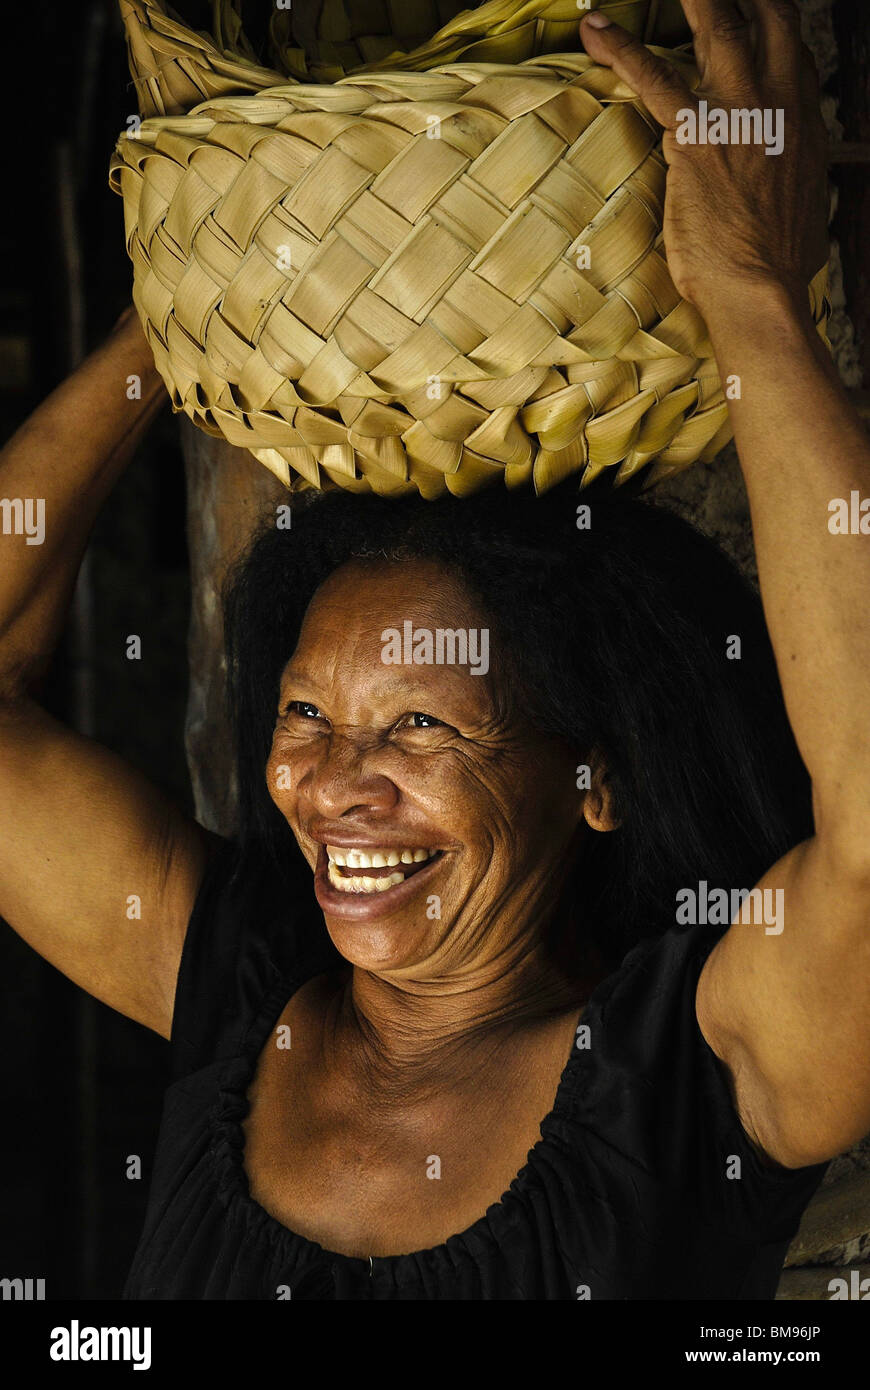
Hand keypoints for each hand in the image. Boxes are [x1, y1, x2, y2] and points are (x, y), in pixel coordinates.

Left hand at [579, 1, 828, 320]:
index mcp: (804, 121)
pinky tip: (597, 27)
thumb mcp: (802, 209)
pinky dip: (621, 47)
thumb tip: (784, 194)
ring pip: (716, 25)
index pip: (793, 49)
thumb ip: (788, 182)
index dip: (770, 23)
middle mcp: (780, 101)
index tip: (753, 11)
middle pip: (766, 16)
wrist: (761, 289)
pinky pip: (652, 76)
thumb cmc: (776, 264)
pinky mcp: (695, 133)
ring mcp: (739, 111)